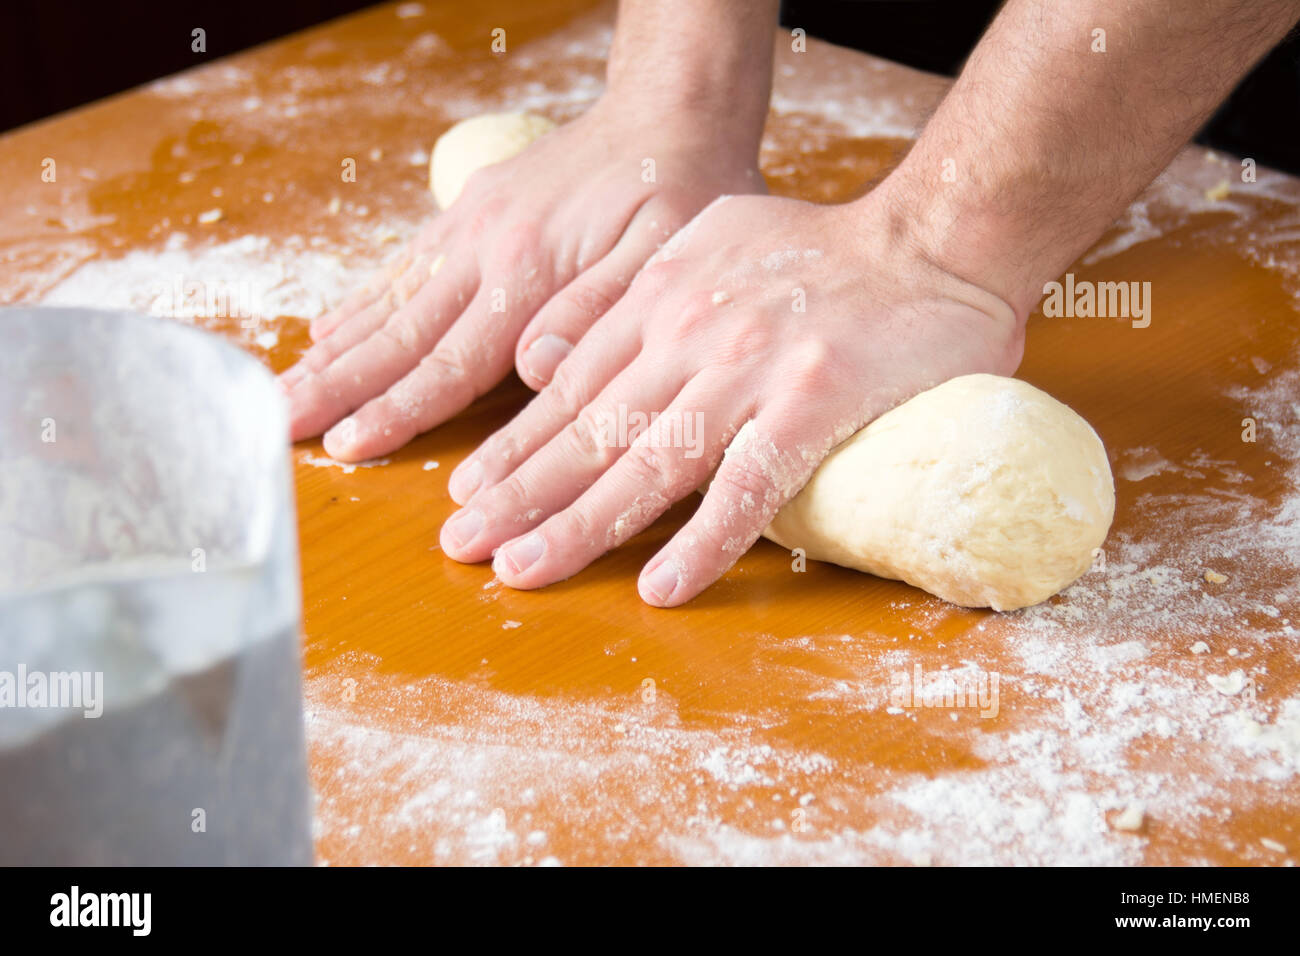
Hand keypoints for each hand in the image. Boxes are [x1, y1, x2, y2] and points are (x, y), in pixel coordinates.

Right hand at [279, 94, 764, 459]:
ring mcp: (470, 227)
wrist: (668, 111)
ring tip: (286, 387)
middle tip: (278, 423)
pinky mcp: (471, 212)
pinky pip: (404, 264)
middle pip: (399, 335)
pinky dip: (362, 301)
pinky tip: (330, 328)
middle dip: (336, 386)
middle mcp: (484, 248)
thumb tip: (534, 368)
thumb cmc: (678, 190)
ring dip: (336, 350)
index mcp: (530, 271)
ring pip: (390, 300)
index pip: (452, 360)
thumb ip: (596, 313)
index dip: (397, 409)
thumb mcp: (665, 255)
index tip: (345, 447)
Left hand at [438, 188, 1025, 605]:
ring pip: (651, 462)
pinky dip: (705, 541)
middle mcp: (692, 332)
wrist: (934, 238)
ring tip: (523, 571)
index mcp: (662, 296)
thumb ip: (631, 297)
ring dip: (580, 524)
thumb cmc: (824, 249)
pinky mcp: (814, 400)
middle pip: (592, 430)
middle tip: (461, 545)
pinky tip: (662, 588)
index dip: (515, 442)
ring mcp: (751, 367)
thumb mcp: (705, 239)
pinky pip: (750, 485)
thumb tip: (547, 351)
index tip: (468, 489)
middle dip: (518, 493)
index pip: (571, 385)